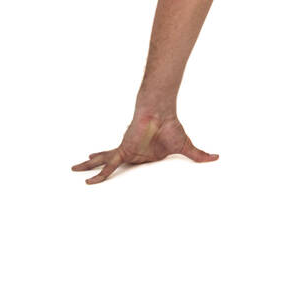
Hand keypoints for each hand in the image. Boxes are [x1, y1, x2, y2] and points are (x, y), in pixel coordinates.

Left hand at [72, 114, 217, 184]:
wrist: (161, 113)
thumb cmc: (171, 127)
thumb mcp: (185, 147)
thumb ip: (198, 155)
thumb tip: (217, 158)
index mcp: (145, 154)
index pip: (133, 163)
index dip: (125, 165)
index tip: (117, 169)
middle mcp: (132, 153)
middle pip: (113, 162)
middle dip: (99, 165)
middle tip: (87, 173)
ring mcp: (125, 151)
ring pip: (105, 162)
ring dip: (90, 165)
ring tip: (74, 169)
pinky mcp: (122, 150)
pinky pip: (108, 165)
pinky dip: (99, 172)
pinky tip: (87, 179)